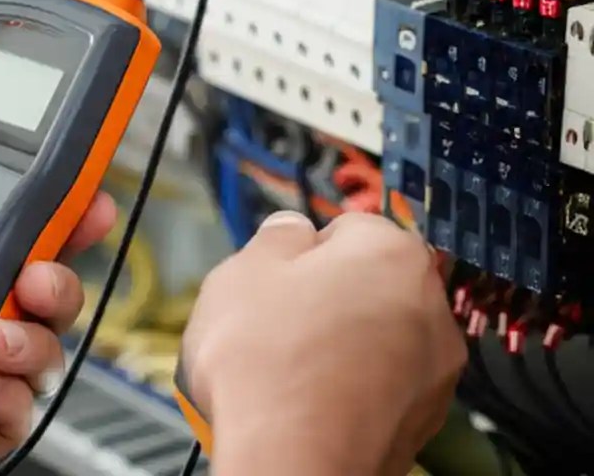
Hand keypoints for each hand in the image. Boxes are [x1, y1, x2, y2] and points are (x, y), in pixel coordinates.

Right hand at [180, 212, 465, 475]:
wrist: (293, 463)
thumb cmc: (269, 362)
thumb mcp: (244, 272)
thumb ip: (276, 238)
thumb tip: (293, 232)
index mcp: (393, 252)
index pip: (347, 227)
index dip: (303, 252)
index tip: (277, 277)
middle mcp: (431, 306)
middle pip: (369, 285)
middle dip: (326, 298)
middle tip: (276, 321)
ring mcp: (436, 371)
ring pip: (378, 338)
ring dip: (341, 345)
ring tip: (287, 370)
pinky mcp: (424, 423)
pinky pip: (382, 388)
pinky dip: (351, 390)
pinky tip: (308, 403)